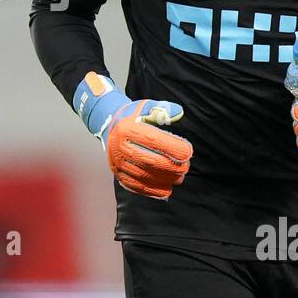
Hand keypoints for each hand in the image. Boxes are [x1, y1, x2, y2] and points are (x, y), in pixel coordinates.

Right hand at [74, 72, 191, 199]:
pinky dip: (152, 190)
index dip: (172, 148)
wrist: (110, 126)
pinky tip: (166, 190)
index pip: (152, 140)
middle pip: (148, 161)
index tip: (187, 152)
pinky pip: (135, 185)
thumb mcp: (145, 107)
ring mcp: (117, 162)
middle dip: (171, 167)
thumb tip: (179, 113)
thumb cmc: (132, 117)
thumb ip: (162, 109)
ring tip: (178, 178)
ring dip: (164, 179)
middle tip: (185, 168)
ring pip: (143, 176)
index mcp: (126, 128)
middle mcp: (118, 146)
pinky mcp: (117, 173)